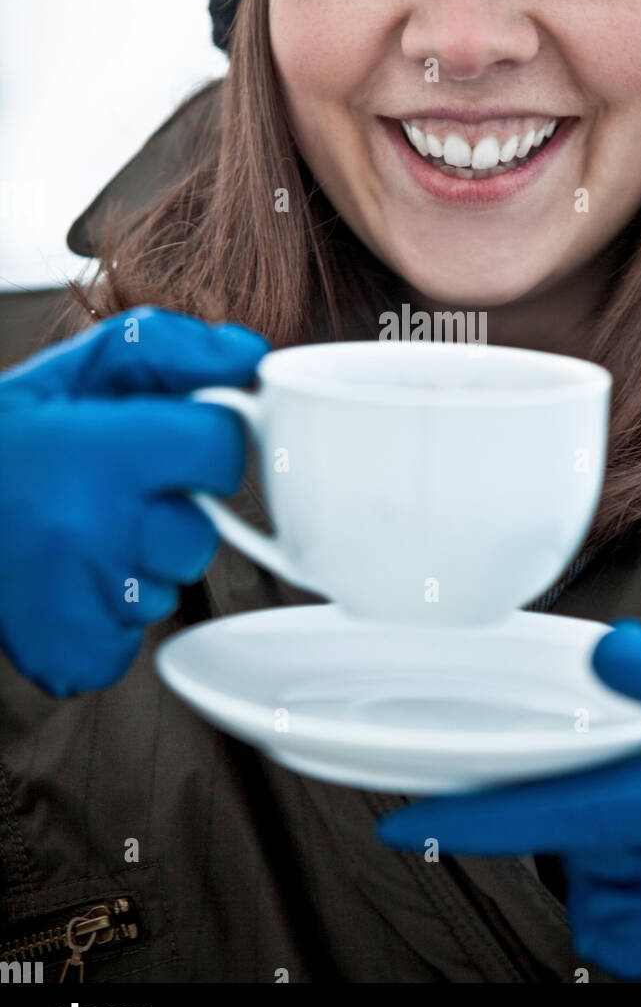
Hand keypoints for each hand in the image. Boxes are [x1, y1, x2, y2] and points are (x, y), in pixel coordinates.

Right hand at [0, 306, 269, 695]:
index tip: (164, 443)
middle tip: (105, 495)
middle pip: (201, 533)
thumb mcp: (74, 372)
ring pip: (169, 586)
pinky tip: (67, 581)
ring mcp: (82, 603)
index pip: (221, 450)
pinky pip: (134, 638)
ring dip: (139, 565)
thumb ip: (168, 351)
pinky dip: (109, 617)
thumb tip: (250, 356)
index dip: (202, 442)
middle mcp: (92, 533)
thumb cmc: (6, 440)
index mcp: (99, 454)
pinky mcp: (71, 655)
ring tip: (78, 536)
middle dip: (170, 512)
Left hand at [376, 619, 640, 979]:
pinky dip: (612, 875)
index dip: (468, 820)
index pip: (544, 814)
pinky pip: (600, 909)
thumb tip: (610, 655)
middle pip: (555, 837)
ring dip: (594, 837)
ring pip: (576, 869)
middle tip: (630, 774)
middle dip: (565, 802)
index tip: (400, 822)